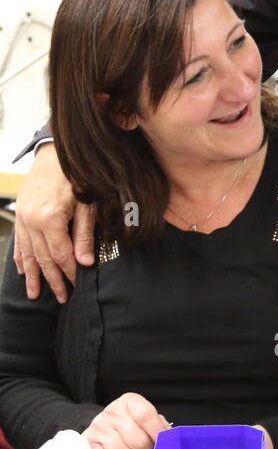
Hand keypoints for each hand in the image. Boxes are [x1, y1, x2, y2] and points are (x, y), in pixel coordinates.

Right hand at [14, 143, 94, 302]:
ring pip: (28, 253)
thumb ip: (85, 234)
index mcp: (50, 218)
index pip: (61, 255)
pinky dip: (21, 257)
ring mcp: (22, 217)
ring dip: (33, 275)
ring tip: (35, 294)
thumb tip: (85, 263)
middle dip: (52, 280)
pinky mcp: (20, 212)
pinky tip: (23, 270)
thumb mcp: (87, 204)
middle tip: (62, 297)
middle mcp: (31, 220)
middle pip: (43, 258)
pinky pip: (19, 241)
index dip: (70, 273)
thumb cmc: (77, 175)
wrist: (56, 151)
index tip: (77, 285)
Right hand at [84, 393, 170, 448]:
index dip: (157, 432)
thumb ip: (158, 426)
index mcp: (129, 401)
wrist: (101, 430)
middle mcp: (112, 411)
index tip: (160, 442)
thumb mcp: (144, 420)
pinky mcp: (87, 444)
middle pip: (138, 440)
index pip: (146, 415)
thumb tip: (170, 438)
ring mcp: (98, 427)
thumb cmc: (129, 426)